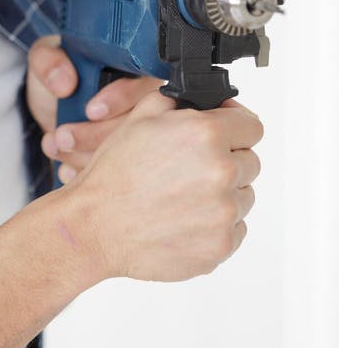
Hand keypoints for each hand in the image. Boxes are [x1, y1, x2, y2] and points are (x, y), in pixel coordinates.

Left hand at [26, 35, 162, 182]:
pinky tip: (65, 170)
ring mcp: (136, 134)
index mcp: (132, 71)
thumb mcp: (45, 59)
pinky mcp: (123, 159)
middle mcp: (142, 104)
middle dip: (96, 135)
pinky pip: (115, 175)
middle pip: (136, 125)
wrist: (52, 104)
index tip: (91, 111)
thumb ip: (49, 61)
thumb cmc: (57, 74)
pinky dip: (86, 174)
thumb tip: (64, 84)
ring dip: (86, 156)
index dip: (120, 99)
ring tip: (54, 146)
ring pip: (125, 153)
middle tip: (63, 137)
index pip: (141, 85)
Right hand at [63, 92, 263, 282]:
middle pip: (250, 162)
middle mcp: (221, 172)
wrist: (96, 226)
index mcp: (205, 134)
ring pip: (243, 196)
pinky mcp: (221, 245)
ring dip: (223, 194)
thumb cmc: (114, 176)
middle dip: (227, 160)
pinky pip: (236, 229)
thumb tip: (205, 101)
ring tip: (184, 196)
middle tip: (193, 167)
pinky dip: (216, 225)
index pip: (251, 125)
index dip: (236, 125)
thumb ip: (179, 101)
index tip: (225, 131)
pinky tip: (185, 218)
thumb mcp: (140, 117)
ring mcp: (224, 212)